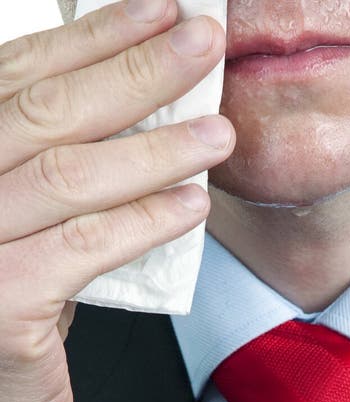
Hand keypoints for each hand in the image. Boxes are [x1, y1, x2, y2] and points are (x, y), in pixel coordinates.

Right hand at [0, 0, 234, 401]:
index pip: (18, 78)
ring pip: (68, 174)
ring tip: (218, 132)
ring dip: (155, 147)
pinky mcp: (0, 302)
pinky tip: (192, 206)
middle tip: (203, 42)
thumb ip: (60, 170)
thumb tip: (141, 103)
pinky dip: (145, 221)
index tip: (157, 10)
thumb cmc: (14, 312)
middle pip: (42, 112)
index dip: (91, 38)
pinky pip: (84, 246)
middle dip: (133, 71)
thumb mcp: (30, 226)